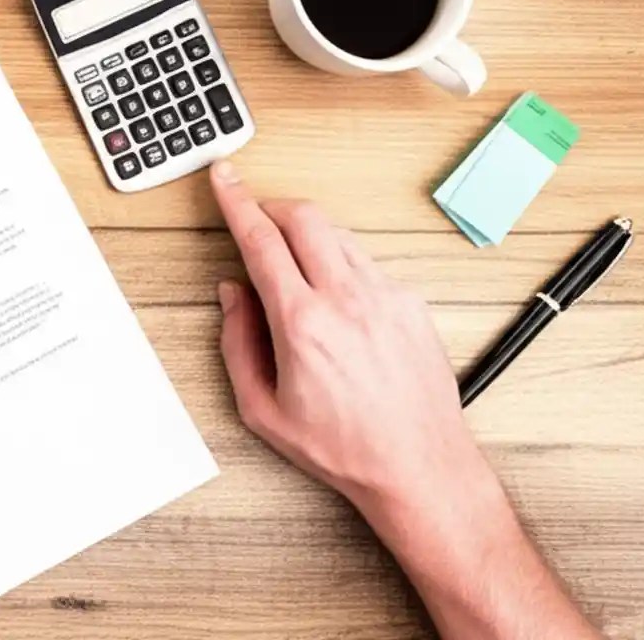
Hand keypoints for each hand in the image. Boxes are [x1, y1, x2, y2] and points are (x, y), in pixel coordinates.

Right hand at [208, 161, 496, 520]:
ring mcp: (385, 296)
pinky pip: (367, 263)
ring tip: (295, 269)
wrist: (418, 466)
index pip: (261, 240)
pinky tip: (335, 301)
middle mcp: (346, 299)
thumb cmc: (343, 447)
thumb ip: (237, 343)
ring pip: (338, 235)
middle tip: (256, 219)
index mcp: (302, 323)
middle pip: (304, 217)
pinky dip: (341, 265)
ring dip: (308, 236)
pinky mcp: (411, 304)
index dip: (237, 201)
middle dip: (273, 206)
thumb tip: (232, 294)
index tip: (225, 178)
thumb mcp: (262, 409)